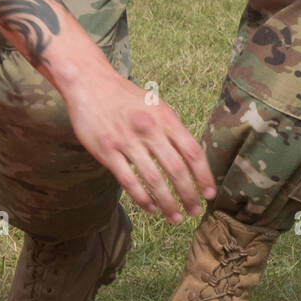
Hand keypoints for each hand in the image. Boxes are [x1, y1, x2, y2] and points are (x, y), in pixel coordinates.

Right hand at [64, 66, 215, 221]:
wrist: (90, 84)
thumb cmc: (126, 96)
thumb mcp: (155, 105)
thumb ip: (171, 128)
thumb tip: (190, 157)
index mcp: (165, 117)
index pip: (192, 151)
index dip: (203, 175)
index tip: (210, 194)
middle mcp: (149, 129)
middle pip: (176, 169)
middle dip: (189, 195)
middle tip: (196, 211)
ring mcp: (127, 141)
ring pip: (154, 180)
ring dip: (168, 203)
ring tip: (175, 217)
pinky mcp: (107, 152)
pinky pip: (129, 181)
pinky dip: (143, 198)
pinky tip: (151, 208)